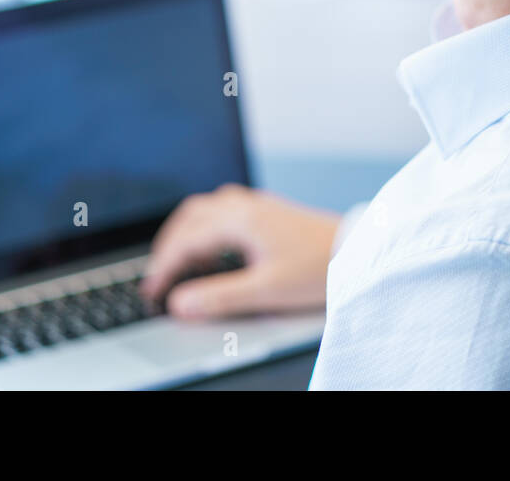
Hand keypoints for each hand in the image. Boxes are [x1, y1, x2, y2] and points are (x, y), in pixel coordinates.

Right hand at [138, 184, 340, 319]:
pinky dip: (206, 226)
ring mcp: (258, 205)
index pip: (187, 240)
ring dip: (186, 232)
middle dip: (168, 245)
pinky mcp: (269, 211)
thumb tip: (180, 304)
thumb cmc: (318, 268)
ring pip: (207, 208)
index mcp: (240, 220)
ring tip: (179, 260)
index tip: (151, 289)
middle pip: (191, 217)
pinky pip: (224, 208)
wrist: (358, 250)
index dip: (164, 266)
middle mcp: (246, 206)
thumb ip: (219, 297)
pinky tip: (213, 246)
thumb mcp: (265, 290)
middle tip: (157, 275)